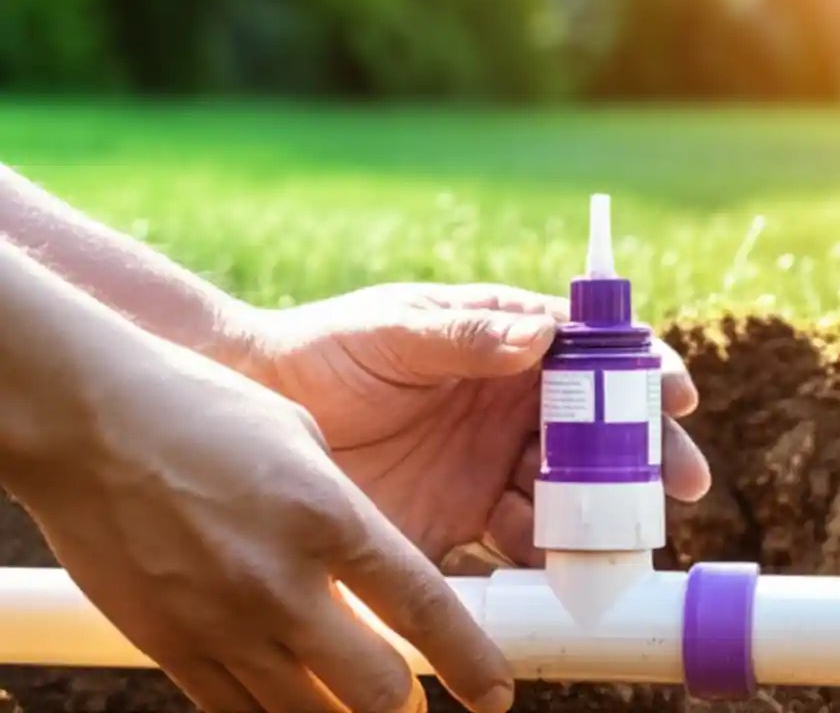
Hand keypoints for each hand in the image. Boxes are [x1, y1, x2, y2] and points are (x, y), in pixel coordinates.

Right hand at [8, 335, 512, 712]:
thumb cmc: (205, 411)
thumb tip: (376, 569)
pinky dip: (274, 711)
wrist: (89, 418)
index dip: (470, 662)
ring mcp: (221, 620)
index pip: (423, 609)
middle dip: (405, 706)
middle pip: (375, 691)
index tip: (495, 694)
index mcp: (328, 517)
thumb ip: (349, 513)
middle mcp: (280, 580)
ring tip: (353, 700)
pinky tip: (289, 696)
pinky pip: (236, 712)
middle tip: (412, 699)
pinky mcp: (169, 644)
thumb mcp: (305, 442)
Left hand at [245, 283, 709, 565]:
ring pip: (572, 493)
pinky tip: (561, 569)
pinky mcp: (464, 522)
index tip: (677, 395)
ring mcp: (494, 468)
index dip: (643, 373)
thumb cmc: (327, 351)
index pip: (595, 356)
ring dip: (603, 515)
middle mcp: (514, 410)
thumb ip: (465, 336)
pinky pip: (520, 543)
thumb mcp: (394, 332)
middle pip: (602, 432)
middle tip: (683, 482)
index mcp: (509, 349)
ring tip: (622, 538)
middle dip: (649, 456)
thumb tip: (544, 336)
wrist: (257, 415)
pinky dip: (547, 557)